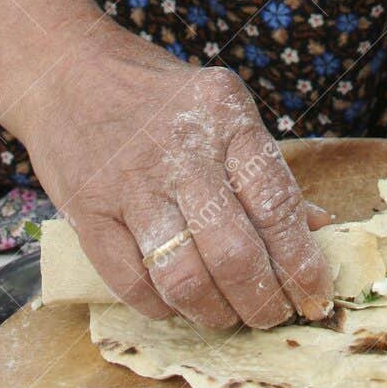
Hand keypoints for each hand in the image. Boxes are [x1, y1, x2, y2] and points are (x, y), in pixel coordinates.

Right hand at [20, 33, 333, 329]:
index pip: (275, 201)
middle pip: (233, 249)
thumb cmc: (161, 100)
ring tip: (228, 315)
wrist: (68, 71)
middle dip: (262, 300)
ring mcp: (131, 182)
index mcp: (226, 116)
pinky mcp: (88, 212)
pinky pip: (132, 283)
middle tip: (273, 316)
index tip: (315, 296)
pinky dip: (162, 307)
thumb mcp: (223, 112)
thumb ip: (266, 170)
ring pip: (184, 275)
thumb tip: (318, 230)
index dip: (300, 261)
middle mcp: (181, 148)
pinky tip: (177, 303)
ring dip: (215, 312)